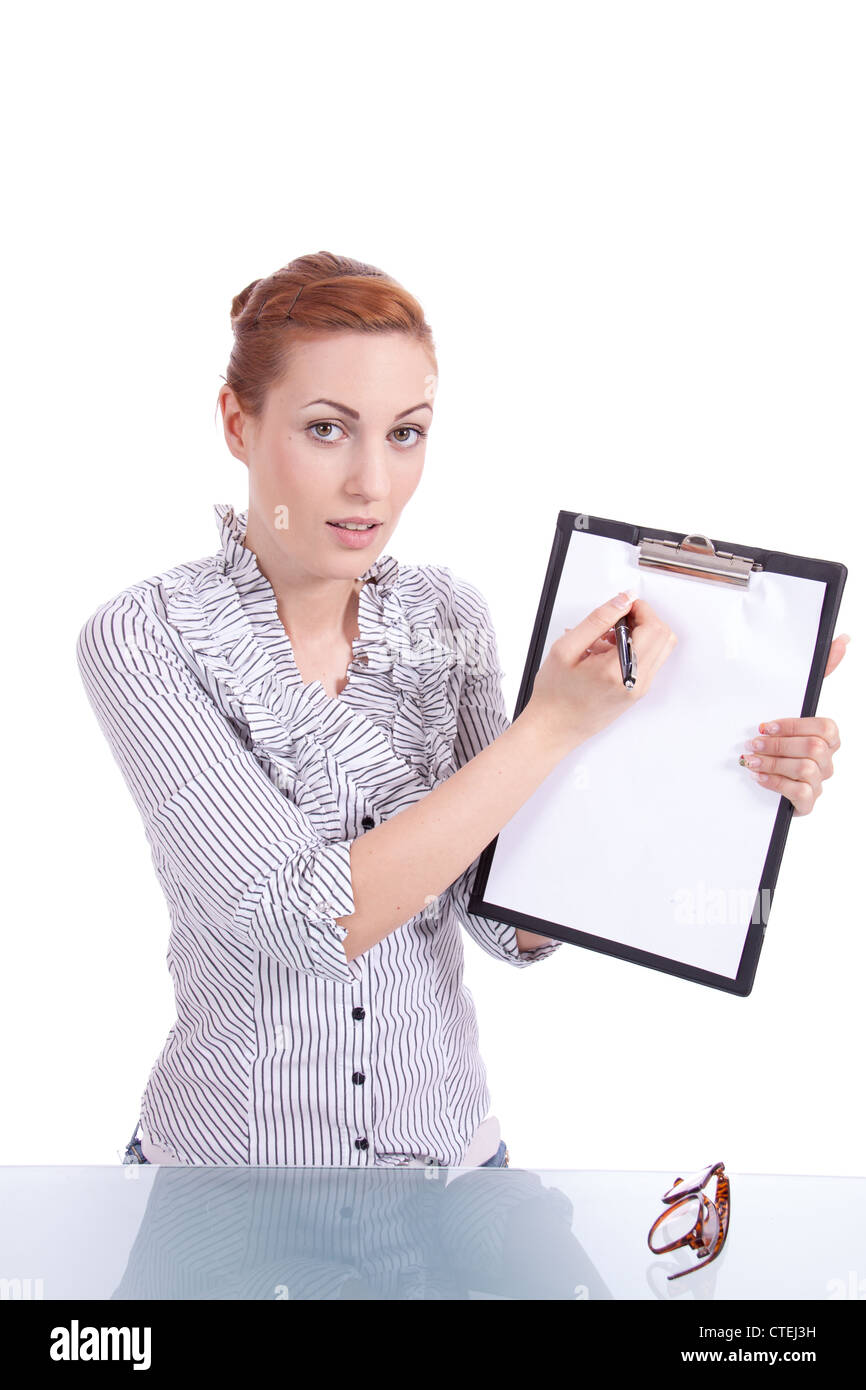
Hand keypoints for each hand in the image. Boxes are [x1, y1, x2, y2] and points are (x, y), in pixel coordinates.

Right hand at [526, 591, 676, 749]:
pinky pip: (649, 661)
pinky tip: (608, 651)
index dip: (640, 608)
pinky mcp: (638, 692)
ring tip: (608, 637)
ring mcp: (640, 689)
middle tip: (616, 618)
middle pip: (663, 636)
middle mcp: (636, 682)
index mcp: (618, 671)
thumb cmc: (554, 695)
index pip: (652, 628)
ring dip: (640, 633)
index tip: (622, 604)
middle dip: (643, 619)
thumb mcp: (567, 648)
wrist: (554, 727)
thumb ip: (598, 619)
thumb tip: (623, 600)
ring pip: (660, 647)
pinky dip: (635, 648)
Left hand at [740, 632, 848, 816]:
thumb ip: (820, 671)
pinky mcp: (807, 803)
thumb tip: (844, 639)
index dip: (793, 726)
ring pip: (807, 770)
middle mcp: (827, 759)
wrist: (758, 777)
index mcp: (827, 736)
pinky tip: (758, 777)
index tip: (763, 726)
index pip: (825, 728)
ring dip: (774, 764)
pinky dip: (777, 784)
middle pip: (814, 748)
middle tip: (751, 743)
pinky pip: (802, 794)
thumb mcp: (792, 703)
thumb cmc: (779, 737)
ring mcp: (819, 782)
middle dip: (778, 745)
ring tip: (749, 761)